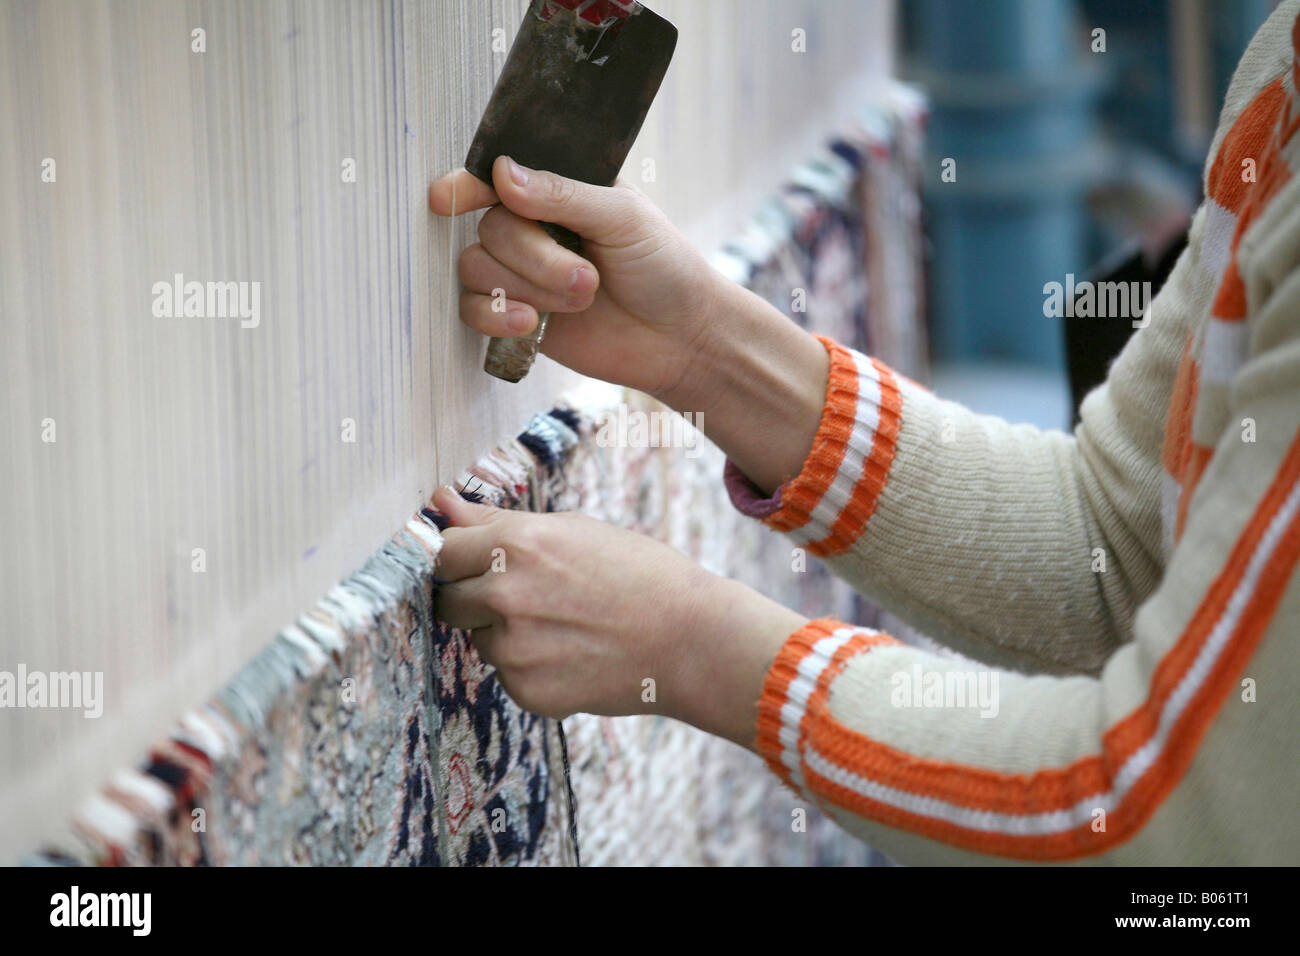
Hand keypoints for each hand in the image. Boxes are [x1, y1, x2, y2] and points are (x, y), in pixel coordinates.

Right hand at [429, 156, 720, 402]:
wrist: (681, 337)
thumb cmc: (664, 267)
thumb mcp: (622, 217)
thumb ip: (562, 194)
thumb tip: (502, 173)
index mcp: (557, 192)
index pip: (496, 178)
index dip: (466, 186)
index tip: (448, 198)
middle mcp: (532, 229)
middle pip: (490, 229)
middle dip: (535, 258)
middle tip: (587, 279)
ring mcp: (522, 274)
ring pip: (477, 269)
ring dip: (528, 288)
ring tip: (580, 300)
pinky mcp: (516, 318)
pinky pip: (473, 312)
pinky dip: (497, 317)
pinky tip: (532, 324)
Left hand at [430, 487, 804, 747]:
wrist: (690, 639)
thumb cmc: (638, 574)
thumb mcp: (570, 529)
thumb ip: (495, 522)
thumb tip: (439, 500)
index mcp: (514, 544)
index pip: (441, 551)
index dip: (459, 557)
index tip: (475, 563)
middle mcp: (504, 595)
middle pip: (447, 599)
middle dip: (473, 597)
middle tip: (524, 597)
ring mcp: (513, 648)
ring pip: (479, 639)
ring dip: (504, 634)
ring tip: (563, 625)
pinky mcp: (526, 690)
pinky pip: (506, 674)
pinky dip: (529, 667)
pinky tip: (572, 654)